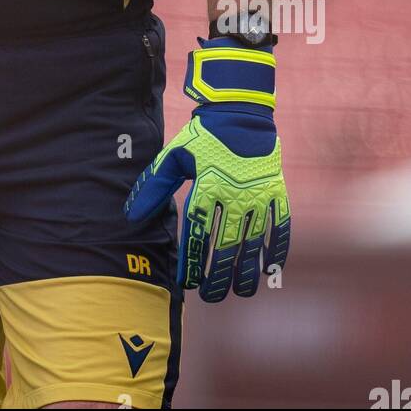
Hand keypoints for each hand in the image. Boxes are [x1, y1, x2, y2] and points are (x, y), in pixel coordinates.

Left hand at [124, 38, 289, 301]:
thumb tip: (130, 216)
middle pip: (227, 245)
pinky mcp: (277, 191)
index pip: (197, 233)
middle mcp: (234, 194)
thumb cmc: (202, 137)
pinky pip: (280, 226)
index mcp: (206, 186)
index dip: (192, 261)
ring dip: (248, 270)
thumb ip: (153, 186)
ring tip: (240, 292)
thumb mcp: (174, 156)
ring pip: (254, 242)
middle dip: (218, 275)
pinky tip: (271, 270)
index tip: (186, 283)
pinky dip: (278, 249)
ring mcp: (259, 194)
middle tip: (211, 297)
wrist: (241, 112)